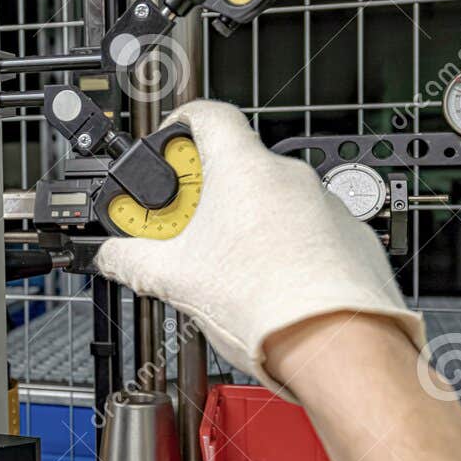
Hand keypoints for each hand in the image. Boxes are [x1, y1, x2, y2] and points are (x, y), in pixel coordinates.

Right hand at [94, 100, 423, 397]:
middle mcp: (289, 176)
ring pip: (272, 201)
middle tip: (183, 234)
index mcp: (243, 169)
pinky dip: (284, 248)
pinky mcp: (348, 236)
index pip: (207, 115)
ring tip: (227, 272)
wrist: (336, 344)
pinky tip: (268, 285)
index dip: (179, 125)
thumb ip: (132, 259)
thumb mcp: (176, 279)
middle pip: (235, 168)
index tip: (165, 152)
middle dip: (204, 197)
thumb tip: (112, 255)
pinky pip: (307, 230)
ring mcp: (324, 204)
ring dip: (245, 224)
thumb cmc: (266, 304)